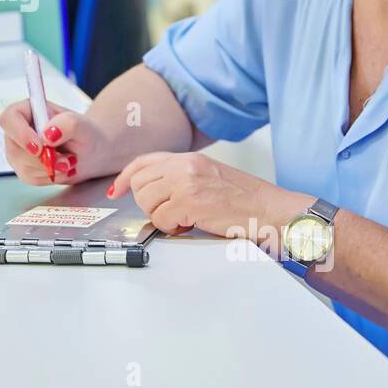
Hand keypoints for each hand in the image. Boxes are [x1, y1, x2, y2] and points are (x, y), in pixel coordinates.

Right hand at [0, 99, 106, 184]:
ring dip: (50, 169)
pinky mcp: (24, 168)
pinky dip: (51, 177)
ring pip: (24, 167)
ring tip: (70, 162)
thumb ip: (67, 124)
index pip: (9, 119)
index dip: (20, 134)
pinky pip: (31, 179)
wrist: (92, 152)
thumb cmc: (86, 134)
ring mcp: (19, 150)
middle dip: (42, 160)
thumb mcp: (83, 126)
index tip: (40, 147)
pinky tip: (63, 169)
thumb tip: (48, 135)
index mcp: (28, 110)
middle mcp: (19, 130)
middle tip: (67, 160)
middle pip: (15, 148)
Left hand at [107, 151, 268, 236]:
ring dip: (161, 216)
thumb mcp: (209, 178)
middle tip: (170, 214)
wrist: (271, 210)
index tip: (117, 190)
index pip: (143, 161)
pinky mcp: (189, 201)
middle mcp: (185, 166)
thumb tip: (154, 192)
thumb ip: (181, 178)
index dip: (126, 177)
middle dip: (148, 204)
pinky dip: (172, 228)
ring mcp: (185, 182)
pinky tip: (191, 226)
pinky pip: (160, 219)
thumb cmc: (246, 200)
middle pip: (140, 183)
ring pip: (147, 202)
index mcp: (189, 159)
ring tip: (185, 220)